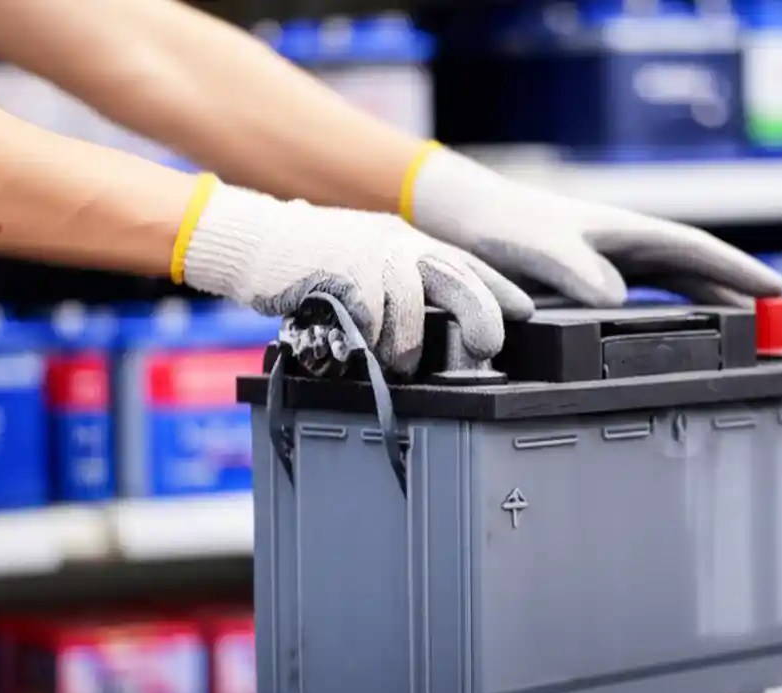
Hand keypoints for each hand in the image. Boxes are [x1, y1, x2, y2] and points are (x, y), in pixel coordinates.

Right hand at [181, 179, 533, 373]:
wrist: (255, 241)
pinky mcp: (340, 272)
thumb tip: (430, 332)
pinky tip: (353, 345)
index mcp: (407, 240)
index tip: (526, 312)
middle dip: (480, 317)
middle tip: (485, 348)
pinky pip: (369, 316)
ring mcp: (369, 255)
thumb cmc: (310, 262)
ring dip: (406, 345)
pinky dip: (365, 339)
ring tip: (397, 363)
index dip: (499, 288)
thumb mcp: (366, 262)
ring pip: (411, 308)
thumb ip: (400, 287)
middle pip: (457, 279)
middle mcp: (396, 243)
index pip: (468, 262)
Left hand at [406, 146, 781, 306]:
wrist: (470, 219)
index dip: (738, 270)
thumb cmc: (505, 226)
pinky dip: (675, 310)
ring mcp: (615, 261)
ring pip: (677, 284)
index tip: (777, 290)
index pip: (696, 251)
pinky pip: (650, 295)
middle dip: (738, 292)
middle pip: (697, 269)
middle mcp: (628, 245)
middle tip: (778, 323)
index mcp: (627, 232)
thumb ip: (576, 270)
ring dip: (712, 303)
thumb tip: (615, 301)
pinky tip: (681, 332)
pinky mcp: (595, 277)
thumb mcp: (540, 248)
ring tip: (745, 333)